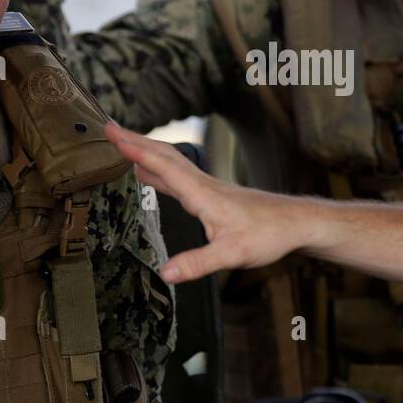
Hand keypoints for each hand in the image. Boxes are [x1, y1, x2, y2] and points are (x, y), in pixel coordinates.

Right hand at [105, 122, 309, 282]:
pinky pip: (178, 176)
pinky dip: (158, 169)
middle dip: (134, 141)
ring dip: (145, 152)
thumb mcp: (231, 254)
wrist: (295, 223)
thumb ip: (198, 263)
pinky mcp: (212, 194)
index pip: (163, 164)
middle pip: (163, 155)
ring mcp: (208, 187)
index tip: (111, 132)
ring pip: (171, 163)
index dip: (135, 149)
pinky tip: (150, 174)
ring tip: (121, 144)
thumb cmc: (268, 235)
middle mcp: (203, 184)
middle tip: (108, 128)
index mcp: (202, 193)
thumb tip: (165, 274)